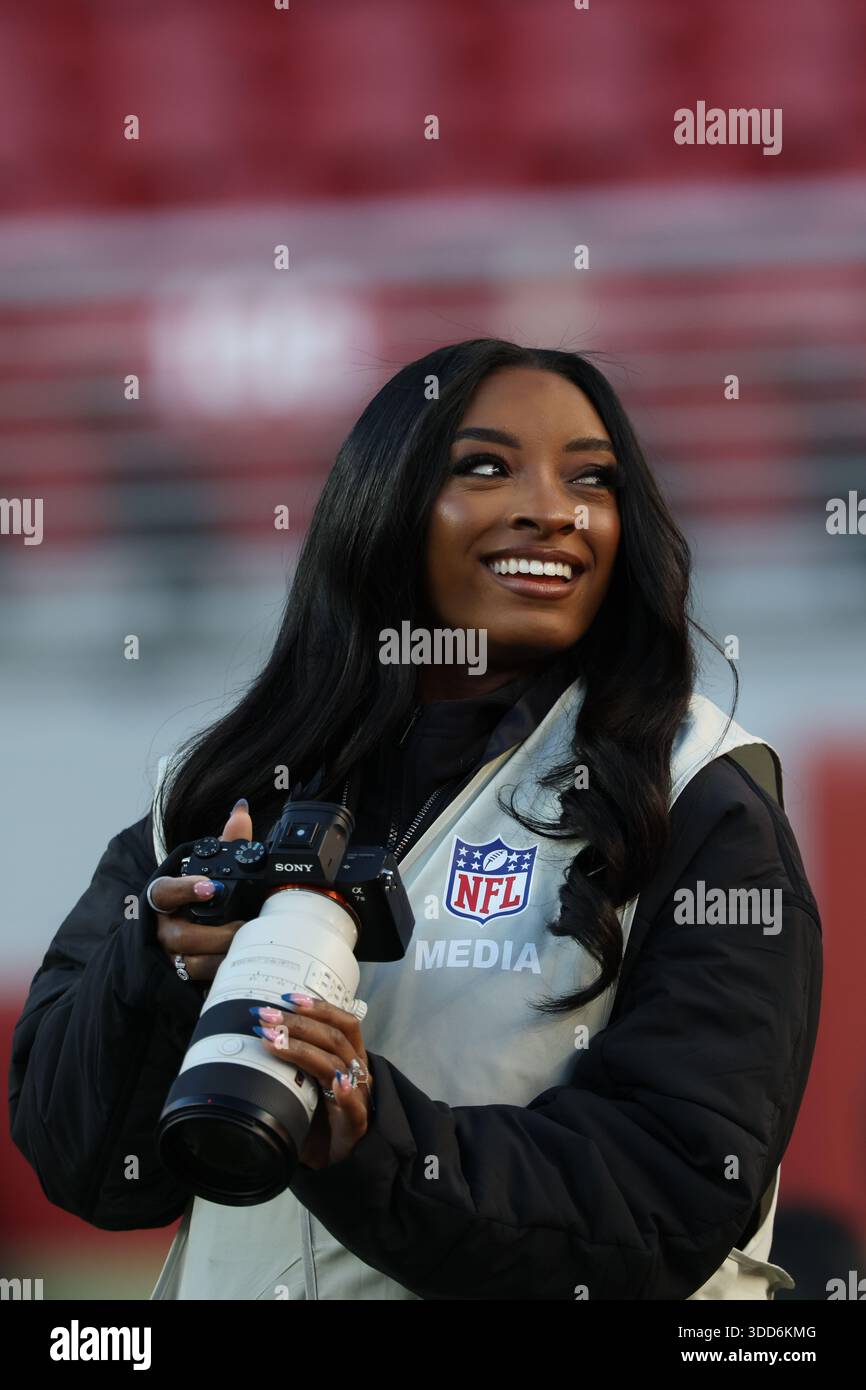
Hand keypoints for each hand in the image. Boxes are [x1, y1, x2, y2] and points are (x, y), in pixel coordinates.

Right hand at [150, 802, 253, 981]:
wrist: (163, 941)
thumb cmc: (190, 901)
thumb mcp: (201, 871)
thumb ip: (223, 844)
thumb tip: (241, 812)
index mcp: (162, 899)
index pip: (164, 892)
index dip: (186, 889)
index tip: (211, 886)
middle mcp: (161, 929)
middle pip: (182, 937)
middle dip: (217, 935)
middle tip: (245, 926)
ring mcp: (168, 958)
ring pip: (191, 966)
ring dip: (221, 959)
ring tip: (248, 950)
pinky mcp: (180, 982)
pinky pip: (199, 987)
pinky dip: (220, 983)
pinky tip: (240, 976)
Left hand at [251, 996, 372, 1169]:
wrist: (338, 1160)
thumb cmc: (320, 1117)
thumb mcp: (306, 1083)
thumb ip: (293, 1061)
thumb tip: (257, 1035)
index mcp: (350, 1057)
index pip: (342, 1023)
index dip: (318, 1008)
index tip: (287, 997)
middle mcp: (357, 1071)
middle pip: (334, 1038)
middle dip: (298, 1024)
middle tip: (266, 1019)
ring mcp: (360, 1096)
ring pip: (337, 1064)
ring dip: (303, 1050)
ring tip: (274, 1043)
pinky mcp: (357, 1124)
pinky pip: (355, 1106)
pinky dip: (347, 1093)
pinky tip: (336, 1084)